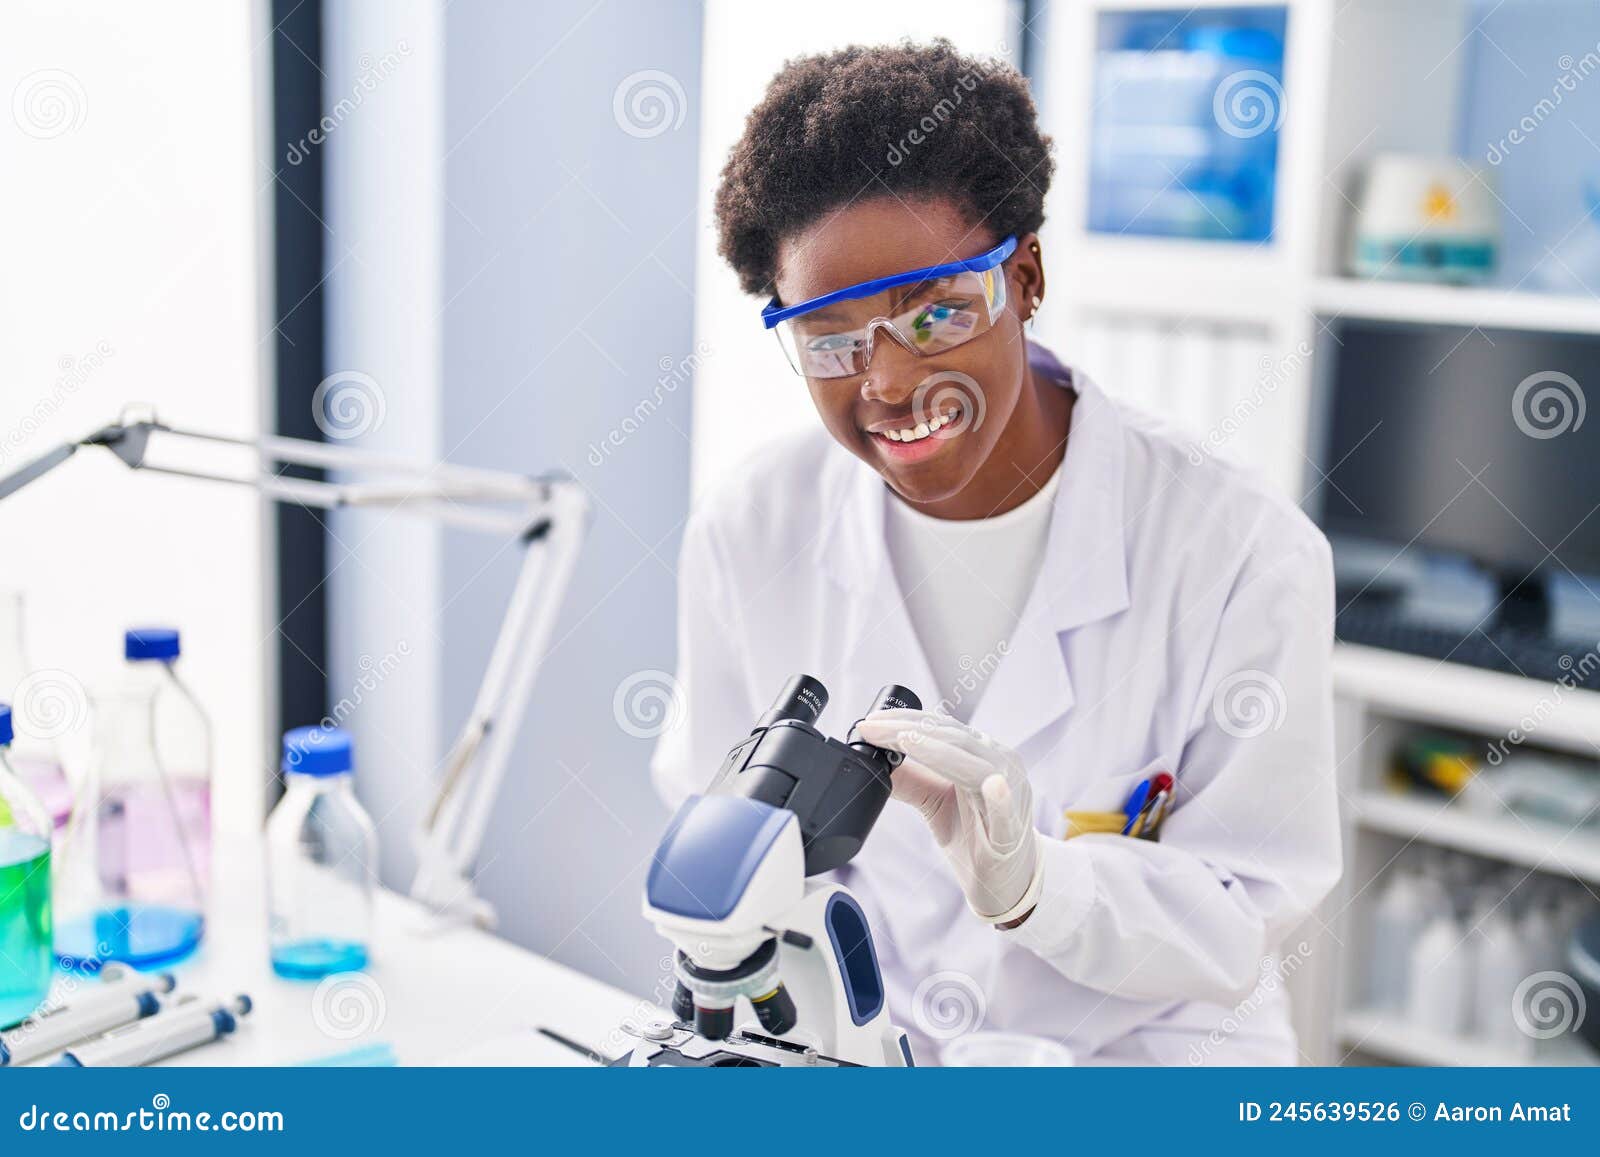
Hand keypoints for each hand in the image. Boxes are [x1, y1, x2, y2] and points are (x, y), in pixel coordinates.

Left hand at [854, 708, 1042, 923]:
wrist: (1006, 878)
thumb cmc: (975, 833)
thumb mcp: (934, 803)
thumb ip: (910, 781)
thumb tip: (873, 762)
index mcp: (980, 754)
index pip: (942, 727)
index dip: (905, 720)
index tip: (870, 721)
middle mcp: (999, 764)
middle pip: (953, 738)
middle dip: (910, 730)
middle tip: (873, 728)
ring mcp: (1011, 795)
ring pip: (976, 766)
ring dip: (940, 751)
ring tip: (907, 741)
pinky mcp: (1012, 830)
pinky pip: (1007, 811)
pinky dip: (999, 797)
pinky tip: (992, 785)